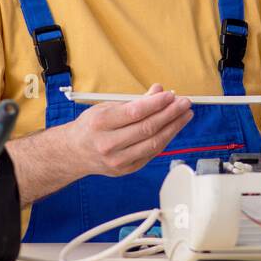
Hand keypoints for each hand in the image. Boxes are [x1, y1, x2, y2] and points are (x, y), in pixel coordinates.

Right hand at [65, 83, 192, 177]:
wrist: (74, 152)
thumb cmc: (92, 126)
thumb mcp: (107, 107)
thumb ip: (135, 101)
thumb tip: (159, 91)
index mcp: (101, 123)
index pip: (135, 113)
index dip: (156, 103)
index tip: (171, 95)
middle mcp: (108, 144)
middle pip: (147, 129)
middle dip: (170, 114)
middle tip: (185, 103)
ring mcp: (117, 160)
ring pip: (153, 143)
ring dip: (173, 127)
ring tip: (185, 115)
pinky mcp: (126, 170)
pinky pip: (152, 153)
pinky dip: (165, 139)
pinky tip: (173, 128)